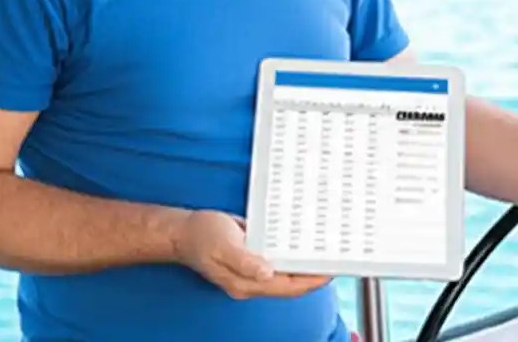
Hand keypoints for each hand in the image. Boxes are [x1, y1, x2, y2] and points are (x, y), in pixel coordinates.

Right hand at [171, 210, 330, 299]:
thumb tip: (267, 272)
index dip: (310, 282)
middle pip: (289, 284)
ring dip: (302, 264)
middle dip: (312, 275)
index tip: (330, 272)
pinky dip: (289, 254)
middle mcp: (251, 280)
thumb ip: (245, 261)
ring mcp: (251, 271)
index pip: (286, 287)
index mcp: (246, 282)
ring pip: (284, 273)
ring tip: (323, 252)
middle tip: (334, 260)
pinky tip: (299, 243)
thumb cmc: (200, 237)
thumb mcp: (222, 245)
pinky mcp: (251, 258)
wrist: (183, 231)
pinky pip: (275, 260)